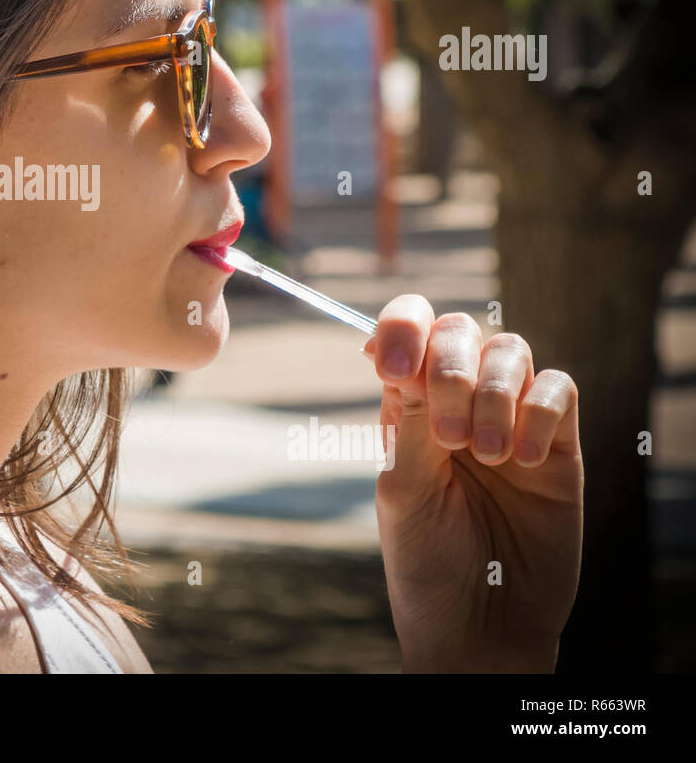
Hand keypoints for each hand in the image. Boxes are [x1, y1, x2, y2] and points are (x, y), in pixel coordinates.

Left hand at [363, 298, 583, 671]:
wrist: (480, 626)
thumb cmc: (427, 560)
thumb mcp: (403, 489)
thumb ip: (410, 422)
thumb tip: (407, 356)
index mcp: (408, 406)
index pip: (410, 332)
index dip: (402, 326)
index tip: (393, 365)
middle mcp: (458, 403)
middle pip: (462, 331)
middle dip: (451, 367)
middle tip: (448, 436)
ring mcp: (510, 420)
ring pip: (512, 351)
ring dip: (494, 394)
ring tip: (484, 457)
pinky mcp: (559, 447)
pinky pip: (559, 389)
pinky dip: (540, 413)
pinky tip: (524, 460)